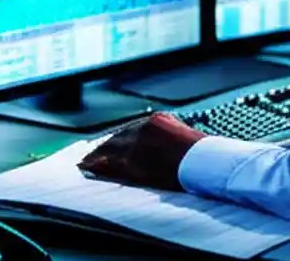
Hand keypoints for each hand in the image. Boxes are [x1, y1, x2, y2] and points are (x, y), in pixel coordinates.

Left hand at [78, 112, 205, 190]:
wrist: (204, 163)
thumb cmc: (200, 153)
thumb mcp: (184, 135)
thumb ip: (168, 134)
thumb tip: (163, 142)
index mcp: (156, 120)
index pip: (129, 129)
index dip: (117, 138)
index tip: (107, 142)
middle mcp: (143, 129)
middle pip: (116, 138)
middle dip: (103, 147)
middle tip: (90, 153)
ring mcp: (137, 146)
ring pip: (109, 150)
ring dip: (97, 156)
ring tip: (85, 162)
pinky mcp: (134, 163)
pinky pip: (111, 165)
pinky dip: (98, 167)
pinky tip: (89, 169)